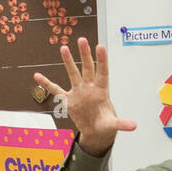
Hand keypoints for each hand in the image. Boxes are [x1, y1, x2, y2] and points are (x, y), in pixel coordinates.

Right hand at [34, 38, 135, 156]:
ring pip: (73, 73)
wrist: (95, 130)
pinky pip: (56, 89)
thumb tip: (134, 126)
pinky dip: (47, 84)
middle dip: (85, 55)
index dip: (102, 61)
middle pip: (87, 68)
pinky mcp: (69, 99)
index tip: (101, 47)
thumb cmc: (105, 124)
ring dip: (68, 61)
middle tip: (83, 40)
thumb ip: (122, 123)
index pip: (102, 73)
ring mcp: (78, 92)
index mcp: (101, 91)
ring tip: (63, 47)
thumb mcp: (113, 124)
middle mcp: (89, 88)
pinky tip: (37, 76)